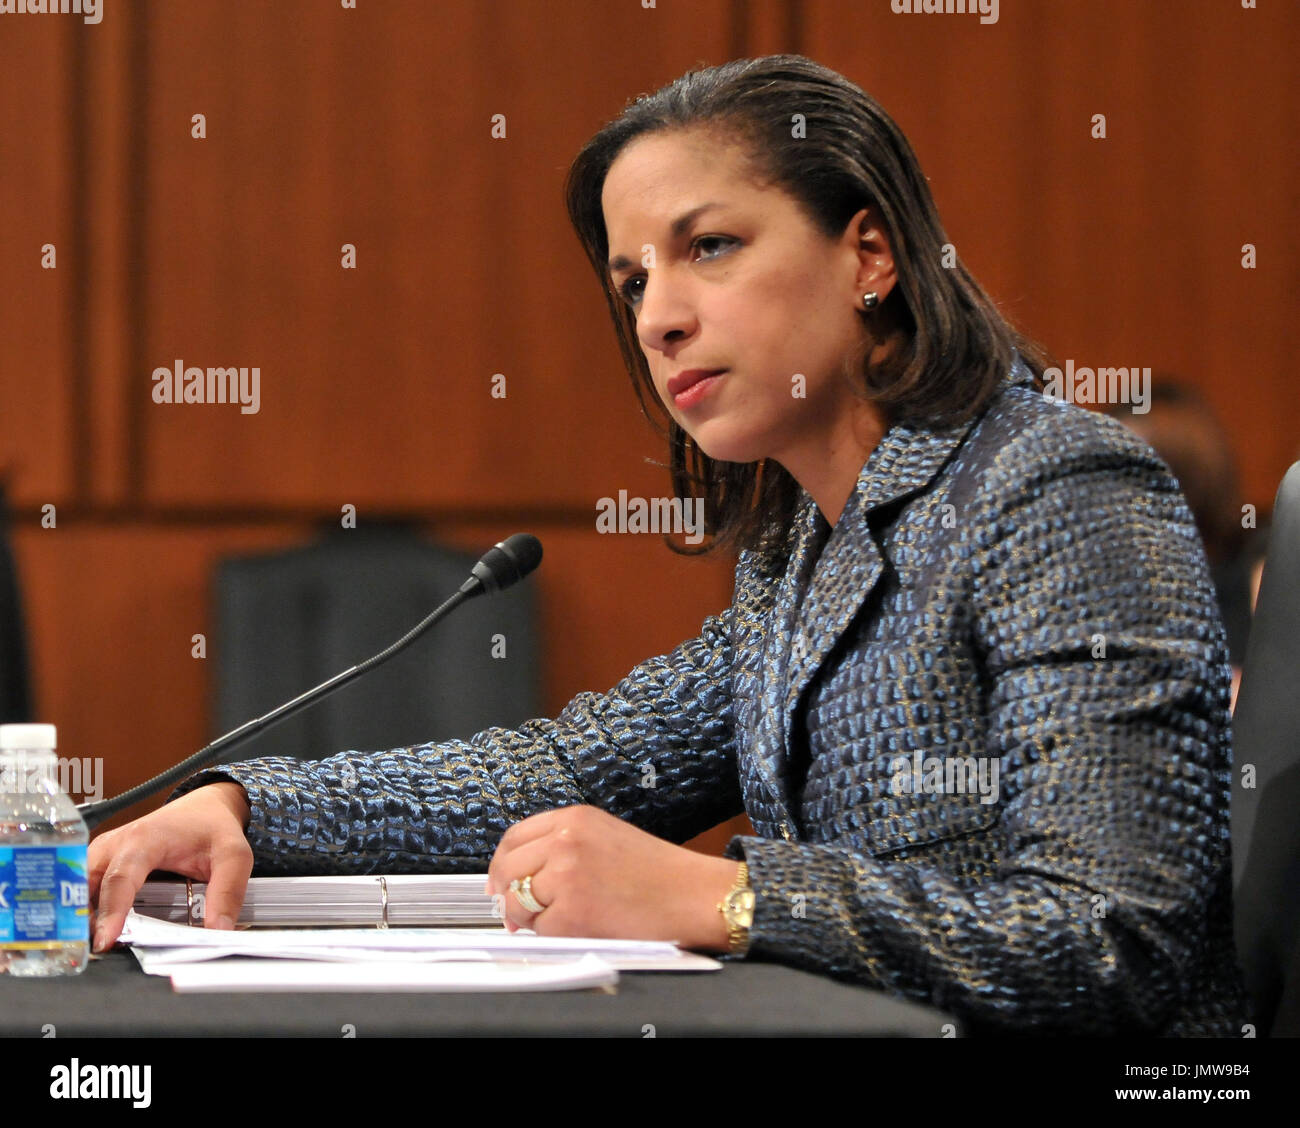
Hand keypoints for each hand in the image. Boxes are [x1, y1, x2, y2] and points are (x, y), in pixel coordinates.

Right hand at [87, 781, 252, 951]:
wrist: (205, 807)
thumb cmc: (213, 827)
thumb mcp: (233, 855)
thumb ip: (228, 890)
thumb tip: (219, 929)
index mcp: (144, 840)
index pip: (120, 878)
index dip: (111, 911)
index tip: (106, 940)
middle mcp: (116, 844)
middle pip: (87, 886)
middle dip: (84, 918)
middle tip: (94, 952)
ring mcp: (105, 853)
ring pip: (79, 889)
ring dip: (81, 916)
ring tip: (94, 946)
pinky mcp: (103, 863)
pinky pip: (84, 890)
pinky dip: (86, 910)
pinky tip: (98, 931)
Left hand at [484, 805, 740, 950]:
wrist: (692, 895)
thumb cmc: (658, 873)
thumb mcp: (606, 836)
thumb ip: (564, 845)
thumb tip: (521, 875)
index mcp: (575, 818)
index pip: (515, 837)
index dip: (502, 863)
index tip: (499, 880)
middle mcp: (565, 842)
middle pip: (508, 868)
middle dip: (506, 894)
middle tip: (514, 912)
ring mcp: (566, 877)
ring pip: (518, 901)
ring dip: (528, 917)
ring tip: (557, 921)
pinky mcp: (571, 913)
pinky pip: (541, 930)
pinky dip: (553, 936)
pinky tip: (580, 929)